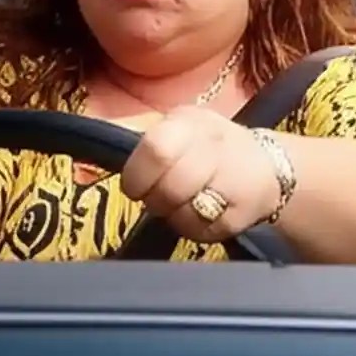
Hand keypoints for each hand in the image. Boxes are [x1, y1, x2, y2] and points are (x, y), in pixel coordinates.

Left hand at [119, 106, 279, 243]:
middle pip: (167, 188)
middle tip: (161, 194)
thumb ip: (134, 133)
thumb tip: (85, 139)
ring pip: (180, 213)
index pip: (155, 149)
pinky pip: (197, 231)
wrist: (270, 168)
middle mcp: (216, 149)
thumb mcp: (176, 125)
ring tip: (185, 199)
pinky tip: (204, 210)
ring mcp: (231, 183)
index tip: (136, 184)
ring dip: (172, 213)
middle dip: (155, 198)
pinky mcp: (239, 216)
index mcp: (192, 123)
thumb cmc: (210, 145)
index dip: (138, 175)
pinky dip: (191, 226)